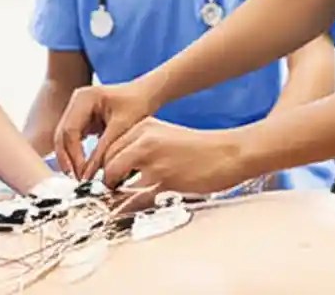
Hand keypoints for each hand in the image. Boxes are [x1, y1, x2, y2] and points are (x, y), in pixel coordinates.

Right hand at [54, 81, 156, 178]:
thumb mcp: (121, 128)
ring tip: (79, 178)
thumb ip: (103, 150)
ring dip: (70, 159)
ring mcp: (77, 110)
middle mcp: (76, 102)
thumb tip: (87, 174)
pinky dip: (76, 154)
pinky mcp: (82, 119)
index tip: (82, 173)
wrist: (147, 94)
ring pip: (65, 139)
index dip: (73, 155)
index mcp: (83, 98)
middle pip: (62, 135)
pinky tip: (82, 169)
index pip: (70, 130)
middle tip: (76, 180)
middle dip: (67, 159)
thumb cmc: (138, 104)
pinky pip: (73, 140)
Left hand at [100, 119, 251, 193]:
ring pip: (114, 176)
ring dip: (113, 192)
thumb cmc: (201, 150)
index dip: (105, 166)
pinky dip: (128, 205)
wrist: (230, 153)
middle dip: (106, 180)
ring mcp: (152, 157)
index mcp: (144, 127)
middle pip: (107, 161)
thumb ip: (142, 151)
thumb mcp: (166, 139)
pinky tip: (134, 208)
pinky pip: (134, 196)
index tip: (108, 180)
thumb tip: (119, 172)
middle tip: (112, 193)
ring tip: (119, 201)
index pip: (108, 146)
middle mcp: (144, 138)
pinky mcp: (163, 178)